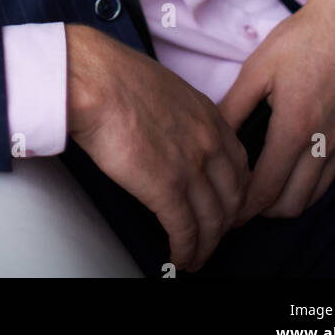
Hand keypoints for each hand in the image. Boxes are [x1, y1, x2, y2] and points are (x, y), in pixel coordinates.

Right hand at [66, 24, 250, 272]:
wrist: (95, 81)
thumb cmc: (115, 76)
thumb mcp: (164, 87)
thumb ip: (178, 113)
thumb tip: (167, 131)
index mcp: (208, 115)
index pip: (239, 163)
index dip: (235, 191)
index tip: (227, 204)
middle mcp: (209, 142)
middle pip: (232, 196)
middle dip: (226, 223)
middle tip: (214, 235)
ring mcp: (192, 167)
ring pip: (212, 221)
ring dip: (206, 246)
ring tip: (196, 257)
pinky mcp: (167, 189)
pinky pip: (185, 231)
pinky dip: (186, 251)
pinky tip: (180, 259)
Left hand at [217, 0, 334, 225]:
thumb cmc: (302, 40)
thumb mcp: (258, 68)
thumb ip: (233, 108)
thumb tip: (211, 138)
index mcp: (296, 126)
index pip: (266, 189)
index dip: (243, 208)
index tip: (226, 213)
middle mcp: (326, 144)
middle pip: (291, 205)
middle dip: (263, 211)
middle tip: (240, 201)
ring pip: (315, 197)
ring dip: (287, 200)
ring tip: (263, 188)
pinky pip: (332, 179)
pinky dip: (309, 184)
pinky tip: (291, 168)